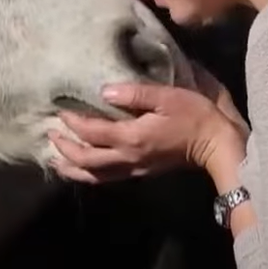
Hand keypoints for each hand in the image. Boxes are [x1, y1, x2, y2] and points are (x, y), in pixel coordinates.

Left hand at [48, 77, 245, 184]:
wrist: (216, 145)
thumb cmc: (194, 116)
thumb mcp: (166, 96)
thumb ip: (134, 93)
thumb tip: (103, 90)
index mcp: (131, 137)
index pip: (92, 132)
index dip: (73, 122)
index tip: (60, 111)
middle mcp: (127, 157)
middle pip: (86, 160)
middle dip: (65, 149)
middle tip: (50, 135)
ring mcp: (134, 169)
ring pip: (94, 175)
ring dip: (72, 168)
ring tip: (56, 160)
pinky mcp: (141, 173)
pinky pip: (107, 178)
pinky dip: (90, 174)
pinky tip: (85, 169)